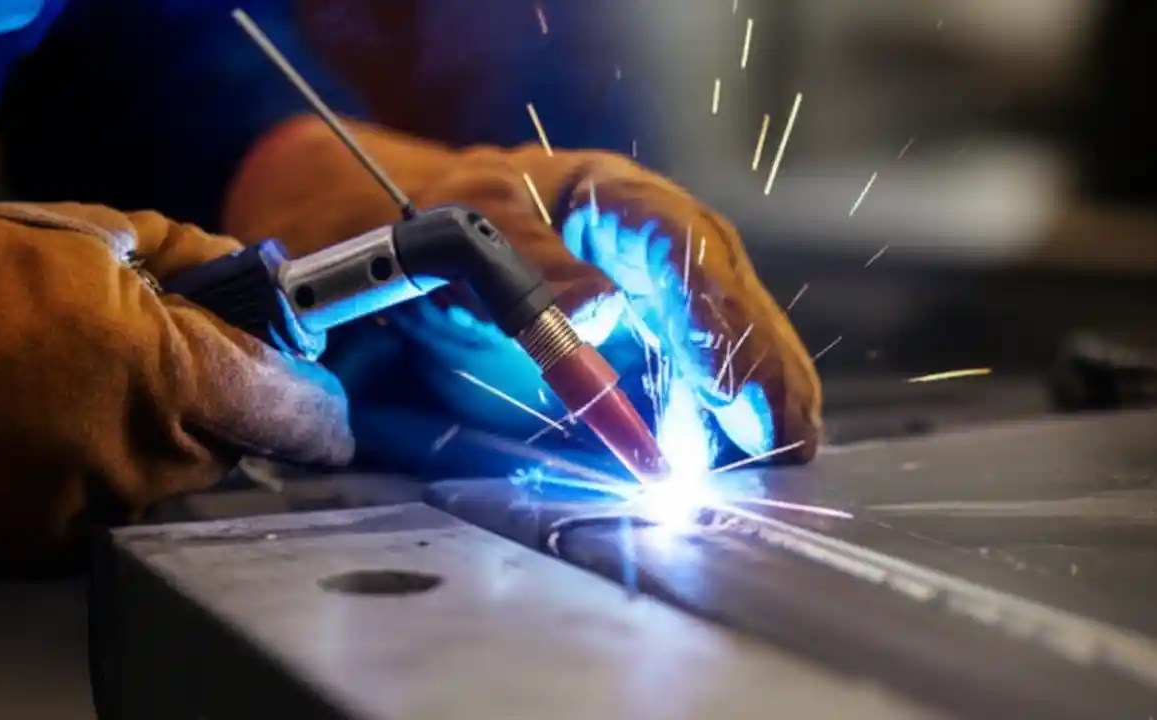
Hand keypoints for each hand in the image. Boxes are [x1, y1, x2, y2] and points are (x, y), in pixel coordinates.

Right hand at [0, 178, 352, 575]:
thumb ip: (196, 261)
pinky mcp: (38, 549)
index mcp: (177, 380)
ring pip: (166, 486)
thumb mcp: (102, 237)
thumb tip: (246, 270)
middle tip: (167, 371)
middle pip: (234, 452)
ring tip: (83, 396)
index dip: (315, 401)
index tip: (315, 396)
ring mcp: (92, 514)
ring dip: (149, 448)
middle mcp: (148, 461)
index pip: (298, 413)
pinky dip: (86, 482)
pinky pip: (98, 517)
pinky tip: (42, 437)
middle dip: (217, 414)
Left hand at [224, 117, 820, 462]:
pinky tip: (728, 457)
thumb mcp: (458, 230)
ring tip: (776, 456)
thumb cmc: (418, 223)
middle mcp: (640, 249)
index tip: (726, 385)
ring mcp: (640, 301)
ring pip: (716, 343)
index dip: (715, 319)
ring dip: (747, 401)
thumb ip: (525, 265)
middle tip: (780, 435)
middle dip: (756, 367)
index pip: (682, 250)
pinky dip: (706, 423)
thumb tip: (604, 310)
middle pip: (722, 299)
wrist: (375, 252)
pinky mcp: (625, 353)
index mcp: (609, 198)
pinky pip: (680, 384)